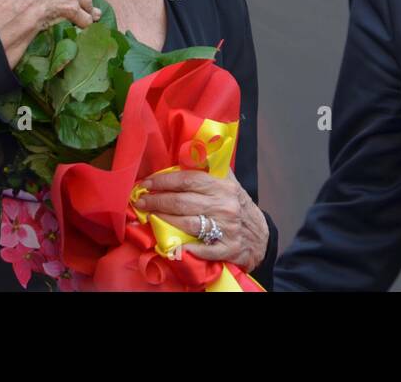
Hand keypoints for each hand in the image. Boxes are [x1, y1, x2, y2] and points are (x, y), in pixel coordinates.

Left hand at [132, 170, 269, 272]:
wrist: (259, 235)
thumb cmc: (238, 205)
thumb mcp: (229, 182)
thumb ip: (211, 167)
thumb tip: (190, 150)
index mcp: (223, 186)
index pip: (188, 180)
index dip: (164, 181)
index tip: (146, 183)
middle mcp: (224, 205)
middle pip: (183, 202)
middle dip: (157, 201)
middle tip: (140, 201)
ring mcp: (226, 228)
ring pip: (189, 223)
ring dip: (165, 220)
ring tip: (148, 217)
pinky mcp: (227, 248)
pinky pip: (205, 250)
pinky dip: (189, 249)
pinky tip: (173, 247)